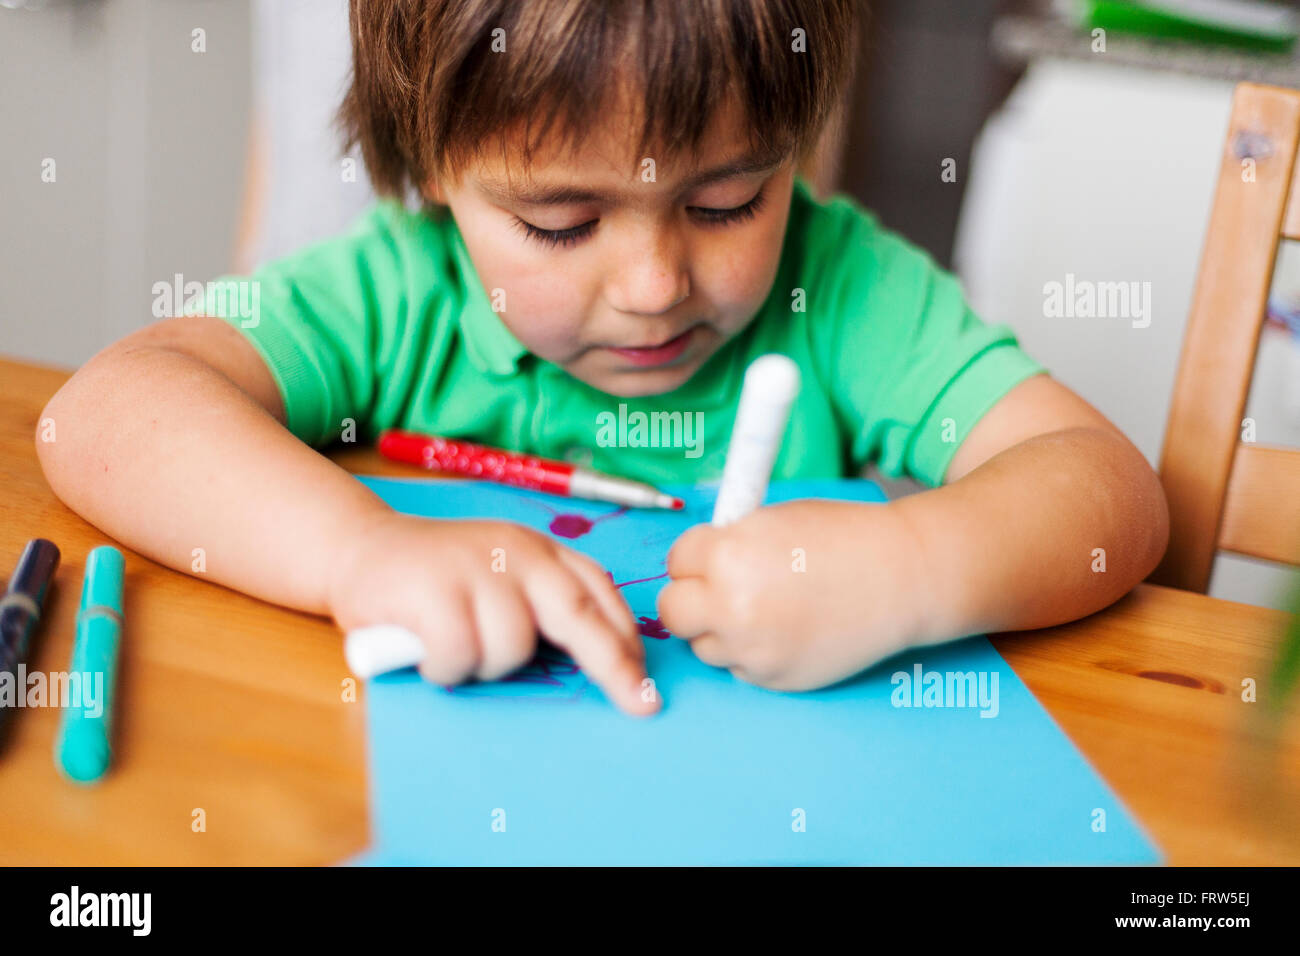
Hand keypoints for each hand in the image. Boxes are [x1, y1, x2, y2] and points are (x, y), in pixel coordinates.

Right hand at [328, 511, 657, 715]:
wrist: (358, 549)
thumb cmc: (437, 578)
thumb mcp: (500, 577)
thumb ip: (540, 604)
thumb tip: (601, 662)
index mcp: (538, 550)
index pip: (597, 593)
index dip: (626, 640)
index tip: (646, 685)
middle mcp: (514, 551)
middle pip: (578, 615)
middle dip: (612, 666)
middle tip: (637, 705)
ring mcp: (473, 567)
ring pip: (511, 646)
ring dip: (485, 665)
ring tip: (456, 650)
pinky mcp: (431, 589)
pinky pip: (459, 653)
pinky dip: (445, 666)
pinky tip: (426, 652)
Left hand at [658, 499, 929, 689]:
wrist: (901, 578)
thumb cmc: (843, 539)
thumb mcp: (772, 520)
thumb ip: (728, 543)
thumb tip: (695, 564)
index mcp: (727, 557)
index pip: (676, 560)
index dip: (696, 556)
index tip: (714, 556)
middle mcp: (731, 608)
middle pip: (673, 612)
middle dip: (691, 597)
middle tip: (719, 589)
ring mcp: (752, 651)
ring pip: (703, 646)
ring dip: (721, 630)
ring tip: (765, 608)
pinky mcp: (773, 680)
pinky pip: (739, 668)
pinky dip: (752, 653)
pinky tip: (786, 630)